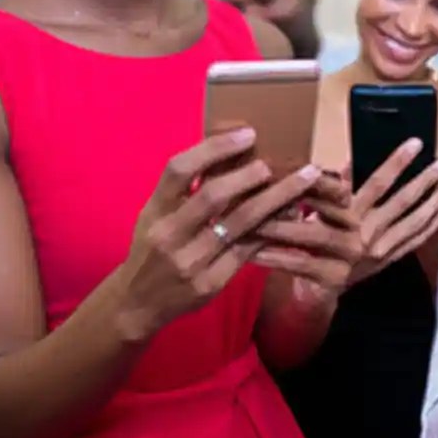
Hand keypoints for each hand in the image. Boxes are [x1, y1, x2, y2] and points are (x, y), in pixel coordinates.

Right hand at [116, 128, 324, 337]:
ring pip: (240, 223)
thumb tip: (230, 152)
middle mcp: (169, 234)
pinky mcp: (211, 282)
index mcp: (154, 211)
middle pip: (213, 196)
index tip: (247, 134)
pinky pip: (248, 249)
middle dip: (249, 175)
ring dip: (274, 199)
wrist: (138, 303)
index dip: (214, 148)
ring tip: (299, 181)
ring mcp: (191, 261)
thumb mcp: (156, 216)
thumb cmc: (153, 249)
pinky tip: (293, 214)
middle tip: (275, 162)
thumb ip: (185, 190)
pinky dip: (272, 228)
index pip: (179, 170)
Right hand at [252, 138, 437, 298]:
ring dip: (436, 199)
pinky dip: (433, 224)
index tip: (416, 143)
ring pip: (417, 220)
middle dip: (426, 180)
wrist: (312, 290)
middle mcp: (370, 233)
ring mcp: (383, 249)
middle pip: (405, 201)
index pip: (378, 183)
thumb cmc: (306, 247)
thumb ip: (332, 190)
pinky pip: (417, 240)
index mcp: (350, 218)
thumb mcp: (312, 215)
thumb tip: (348, 164)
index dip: (397, 162)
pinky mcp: (390, 259)